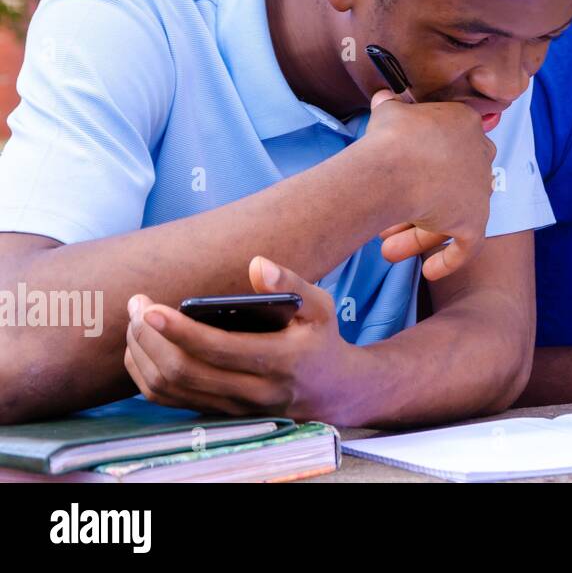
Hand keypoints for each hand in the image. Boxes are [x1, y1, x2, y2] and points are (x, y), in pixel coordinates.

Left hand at [123, 257, 364, 422]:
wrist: (330, 390)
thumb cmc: (320, 339)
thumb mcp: (321, 307)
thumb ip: (292, 284)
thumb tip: (257, 264)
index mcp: (281, 360)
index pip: (219, 349)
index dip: (179, 330)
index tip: (150, 308)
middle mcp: (254, 391)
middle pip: (185, 372)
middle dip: (150, 338)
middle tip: (136, 306)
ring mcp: (233, 407)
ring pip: (171, 389)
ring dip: (143, 355)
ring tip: (135, 322)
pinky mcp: (218, 413)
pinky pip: (169, 400)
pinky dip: (145, 374)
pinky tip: (142, 347)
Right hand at [364, 89, 496, 280]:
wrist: (393, 166)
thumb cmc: (389, 137)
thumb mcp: (389, 111)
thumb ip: (392, 105)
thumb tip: (384, 96)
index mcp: (465, 122)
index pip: (453, 142)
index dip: (426, 161)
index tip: (404, 174)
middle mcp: (479, 155)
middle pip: (453, 181)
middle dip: (423, 201)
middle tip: (393, 219)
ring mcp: (480, 190)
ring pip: (451, 215)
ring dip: (419, 234)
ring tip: (388, 249)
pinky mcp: (476, 222)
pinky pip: (467, 246)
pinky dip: (449, 259)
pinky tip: (430, 272)